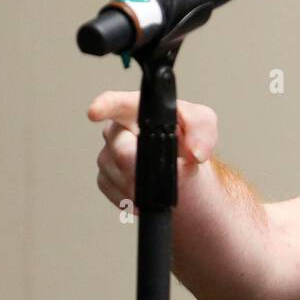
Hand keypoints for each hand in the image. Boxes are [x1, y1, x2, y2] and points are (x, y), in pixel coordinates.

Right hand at [87, 91, 218, 208]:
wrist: (186, 177)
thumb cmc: (190, 143)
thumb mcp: (204, 126)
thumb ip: (202, 130)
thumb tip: (195, 152)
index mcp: (139, 110)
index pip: (116, 103)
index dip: (104, 106)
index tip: (95, 112)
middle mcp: (119, 130)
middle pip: (120, 149)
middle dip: (143, 162)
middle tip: (163, 167)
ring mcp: (109, 155)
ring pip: (120, 174)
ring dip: (144, 181)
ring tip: (161, 178)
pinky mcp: (105, 178)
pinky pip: (118, 192)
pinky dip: (137, 196)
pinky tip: (150, 191)